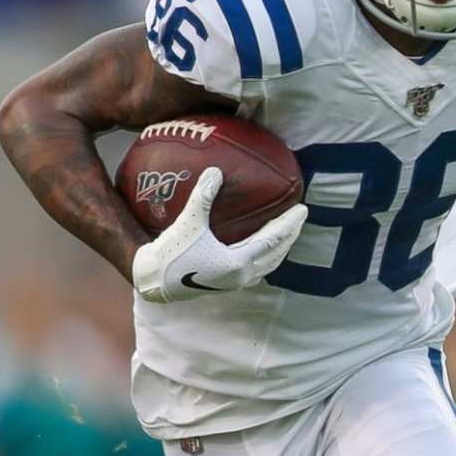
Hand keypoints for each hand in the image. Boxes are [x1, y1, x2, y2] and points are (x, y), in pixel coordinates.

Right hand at [132, 167, 307, 302]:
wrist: (152, 281)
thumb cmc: (171, 254)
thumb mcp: (189, 222)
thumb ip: (203, 196)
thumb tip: (215, 171)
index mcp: (238, 262)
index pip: (273, 240)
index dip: (289, 224)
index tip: (303, 209)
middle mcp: (241, 275)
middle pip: (276, 253)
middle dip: (290, 235)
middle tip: (300, 217)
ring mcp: (234, 282)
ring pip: (268, 264)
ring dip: (280, 248)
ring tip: (287, 232)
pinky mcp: (226, 284)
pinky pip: (256, 270)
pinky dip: (266, 257)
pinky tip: (263, 249)